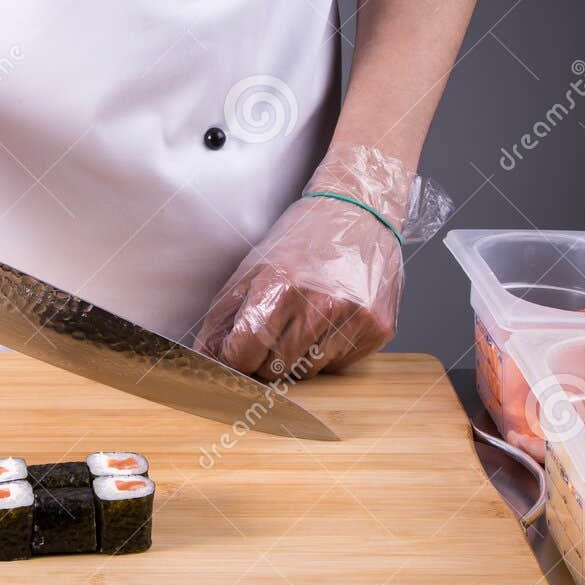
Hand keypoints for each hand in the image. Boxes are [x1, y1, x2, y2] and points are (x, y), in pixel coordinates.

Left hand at [195, 144, 445, 380]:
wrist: (360, 212)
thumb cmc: (302, 239)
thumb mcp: (252, 267)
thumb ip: (223, 316)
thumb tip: (206, 357)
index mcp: (280, 284)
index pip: (243, 354)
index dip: (236, 356)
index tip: (239, 349)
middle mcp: (320, 303)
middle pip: (274, 370)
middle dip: (266, 357)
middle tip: (276, 327)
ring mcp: (353, 317)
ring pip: (307, 372)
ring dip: (299, 355)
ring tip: (307, 318)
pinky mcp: (378, 328)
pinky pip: (339, 366)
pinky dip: (330, 352)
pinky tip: (333, 319)